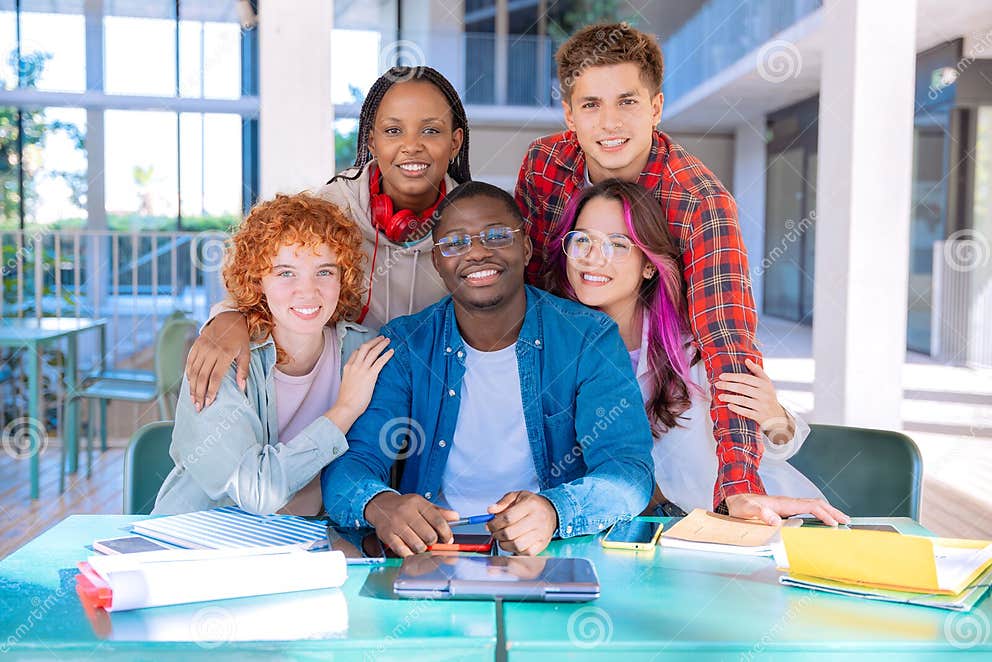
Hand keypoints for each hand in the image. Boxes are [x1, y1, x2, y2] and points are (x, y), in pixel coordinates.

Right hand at [185, 311, 249, 410]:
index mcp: (225, 354)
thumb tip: (241, 388)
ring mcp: (202, 347)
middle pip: (202, 376)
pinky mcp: (196, 345)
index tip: (209, 403)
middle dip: (199, 394)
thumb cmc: (240, 338)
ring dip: (192, 387)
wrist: (229, 318)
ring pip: (194, 371)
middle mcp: (211, 351)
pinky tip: (190, 384)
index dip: (211, 391)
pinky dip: (188, 373)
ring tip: (193, 400)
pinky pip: (190, 361)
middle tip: (198, 407)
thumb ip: (243, 370)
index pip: (215, 377)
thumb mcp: (246, 353)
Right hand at [325, 336, 392, 432]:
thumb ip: (352, 378)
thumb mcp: (346, 384)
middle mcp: (354, 366)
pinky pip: (380, 361)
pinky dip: (386, 355)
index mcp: (347, 368)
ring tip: (387, 340)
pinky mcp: (370, 375)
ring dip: (381, 344)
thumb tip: (358, 379)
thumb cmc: (346, 400)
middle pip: (365, 348)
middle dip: (374, 341)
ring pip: (373, 351)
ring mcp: (362, 369)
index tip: (369, 345)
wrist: (346, 406)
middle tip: (381, 338)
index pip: (355, 353)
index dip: (364, 347)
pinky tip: (392, 351)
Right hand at [364, 492, 457, 556]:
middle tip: (432, 542)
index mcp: (418, 503)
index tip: (448, 539)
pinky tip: (410, 548)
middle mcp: (406, 512)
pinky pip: (404, 551)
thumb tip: (456, 517)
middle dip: (434, 542)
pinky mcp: (387, 535)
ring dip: (422, 549)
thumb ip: (439, 512)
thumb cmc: (404, 506)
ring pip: (418, 546)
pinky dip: (410, 553)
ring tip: (420, 544)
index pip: (438, 520)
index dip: (446, 533)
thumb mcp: (421, 504)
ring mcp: (396, 524)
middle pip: (429, 536)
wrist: (379, 505)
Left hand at [486, 491, 557, 555]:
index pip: (507, 517)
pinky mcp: (542, 544)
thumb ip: (503, 502)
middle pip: (510, 532)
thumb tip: (490, 511)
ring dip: (504, 544)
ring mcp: (541, 533)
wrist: (551, 511)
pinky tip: (512, 543)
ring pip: (517, 545)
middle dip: (497, 534)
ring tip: (502, 539)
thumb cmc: (532, 504)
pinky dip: (515, 550)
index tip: (489, 525)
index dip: (494, 523)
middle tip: (494, 532)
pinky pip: (525, 553)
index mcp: (530, 505)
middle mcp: (537, 519)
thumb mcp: (518, 496)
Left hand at [716, 359, 793, 442]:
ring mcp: (762, 406)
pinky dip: (737, 409)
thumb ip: (757, 371)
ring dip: (730, 397)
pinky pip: (746, 412)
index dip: (732, 376)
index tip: (721, 376)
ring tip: (720, 396)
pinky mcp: (759, 416)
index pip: (746, 378)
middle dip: (728, 385)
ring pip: (743, 400)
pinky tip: (729, 405)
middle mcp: (764, 394)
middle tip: (717, 384)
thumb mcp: (766, 383)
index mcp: (765, 384)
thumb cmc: (768, 396)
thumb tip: (747, 360)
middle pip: (743, 388)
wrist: (777, 416)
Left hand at [725, 493, 848, 526]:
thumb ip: (760, 513)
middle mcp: (788, 502)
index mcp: (783, 503)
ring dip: (828, 511)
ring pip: (813, 505)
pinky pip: (807, 509)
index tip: (834, 523)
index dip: (823, 514)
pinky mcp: (786, 509)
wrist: (735, 498)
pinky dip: (819, 513)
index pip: (809, 506)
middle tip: (847, 521)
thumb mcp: (748, 509)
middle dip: (832, 511)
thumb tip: (776, 521)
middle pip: (816, 503)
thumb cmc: (741, 504)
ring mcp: (788, 505)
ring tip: (841, 521)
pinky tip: (823, 521)